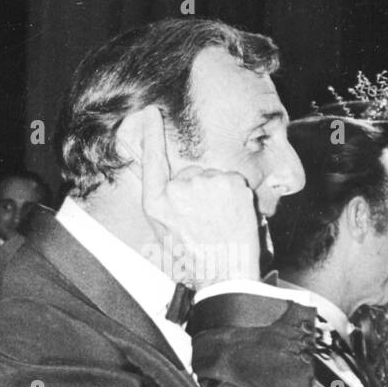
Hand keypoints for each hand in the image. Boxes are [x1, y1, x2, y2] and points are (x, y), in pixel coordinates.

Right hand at [138, 106, 260, 286]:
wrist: (224, 274)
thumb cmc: (196, 260)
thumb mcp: (165, 233)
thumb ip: (166, 204)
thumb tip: (174, 186)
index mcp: (155, 202)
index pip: (151, 160)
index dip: (151, 135)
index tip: (150, 112)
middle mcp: (176, 189)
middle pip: (191, 174)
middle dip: (201, 191)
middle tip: (208, 221)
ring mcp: (203, 184)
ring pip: (214, 178)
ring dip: (220, 193)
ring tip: (221, 221)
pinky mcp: (230, 183)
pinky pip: (233, 180)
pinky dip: (237, 194)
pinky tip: (234, 215)